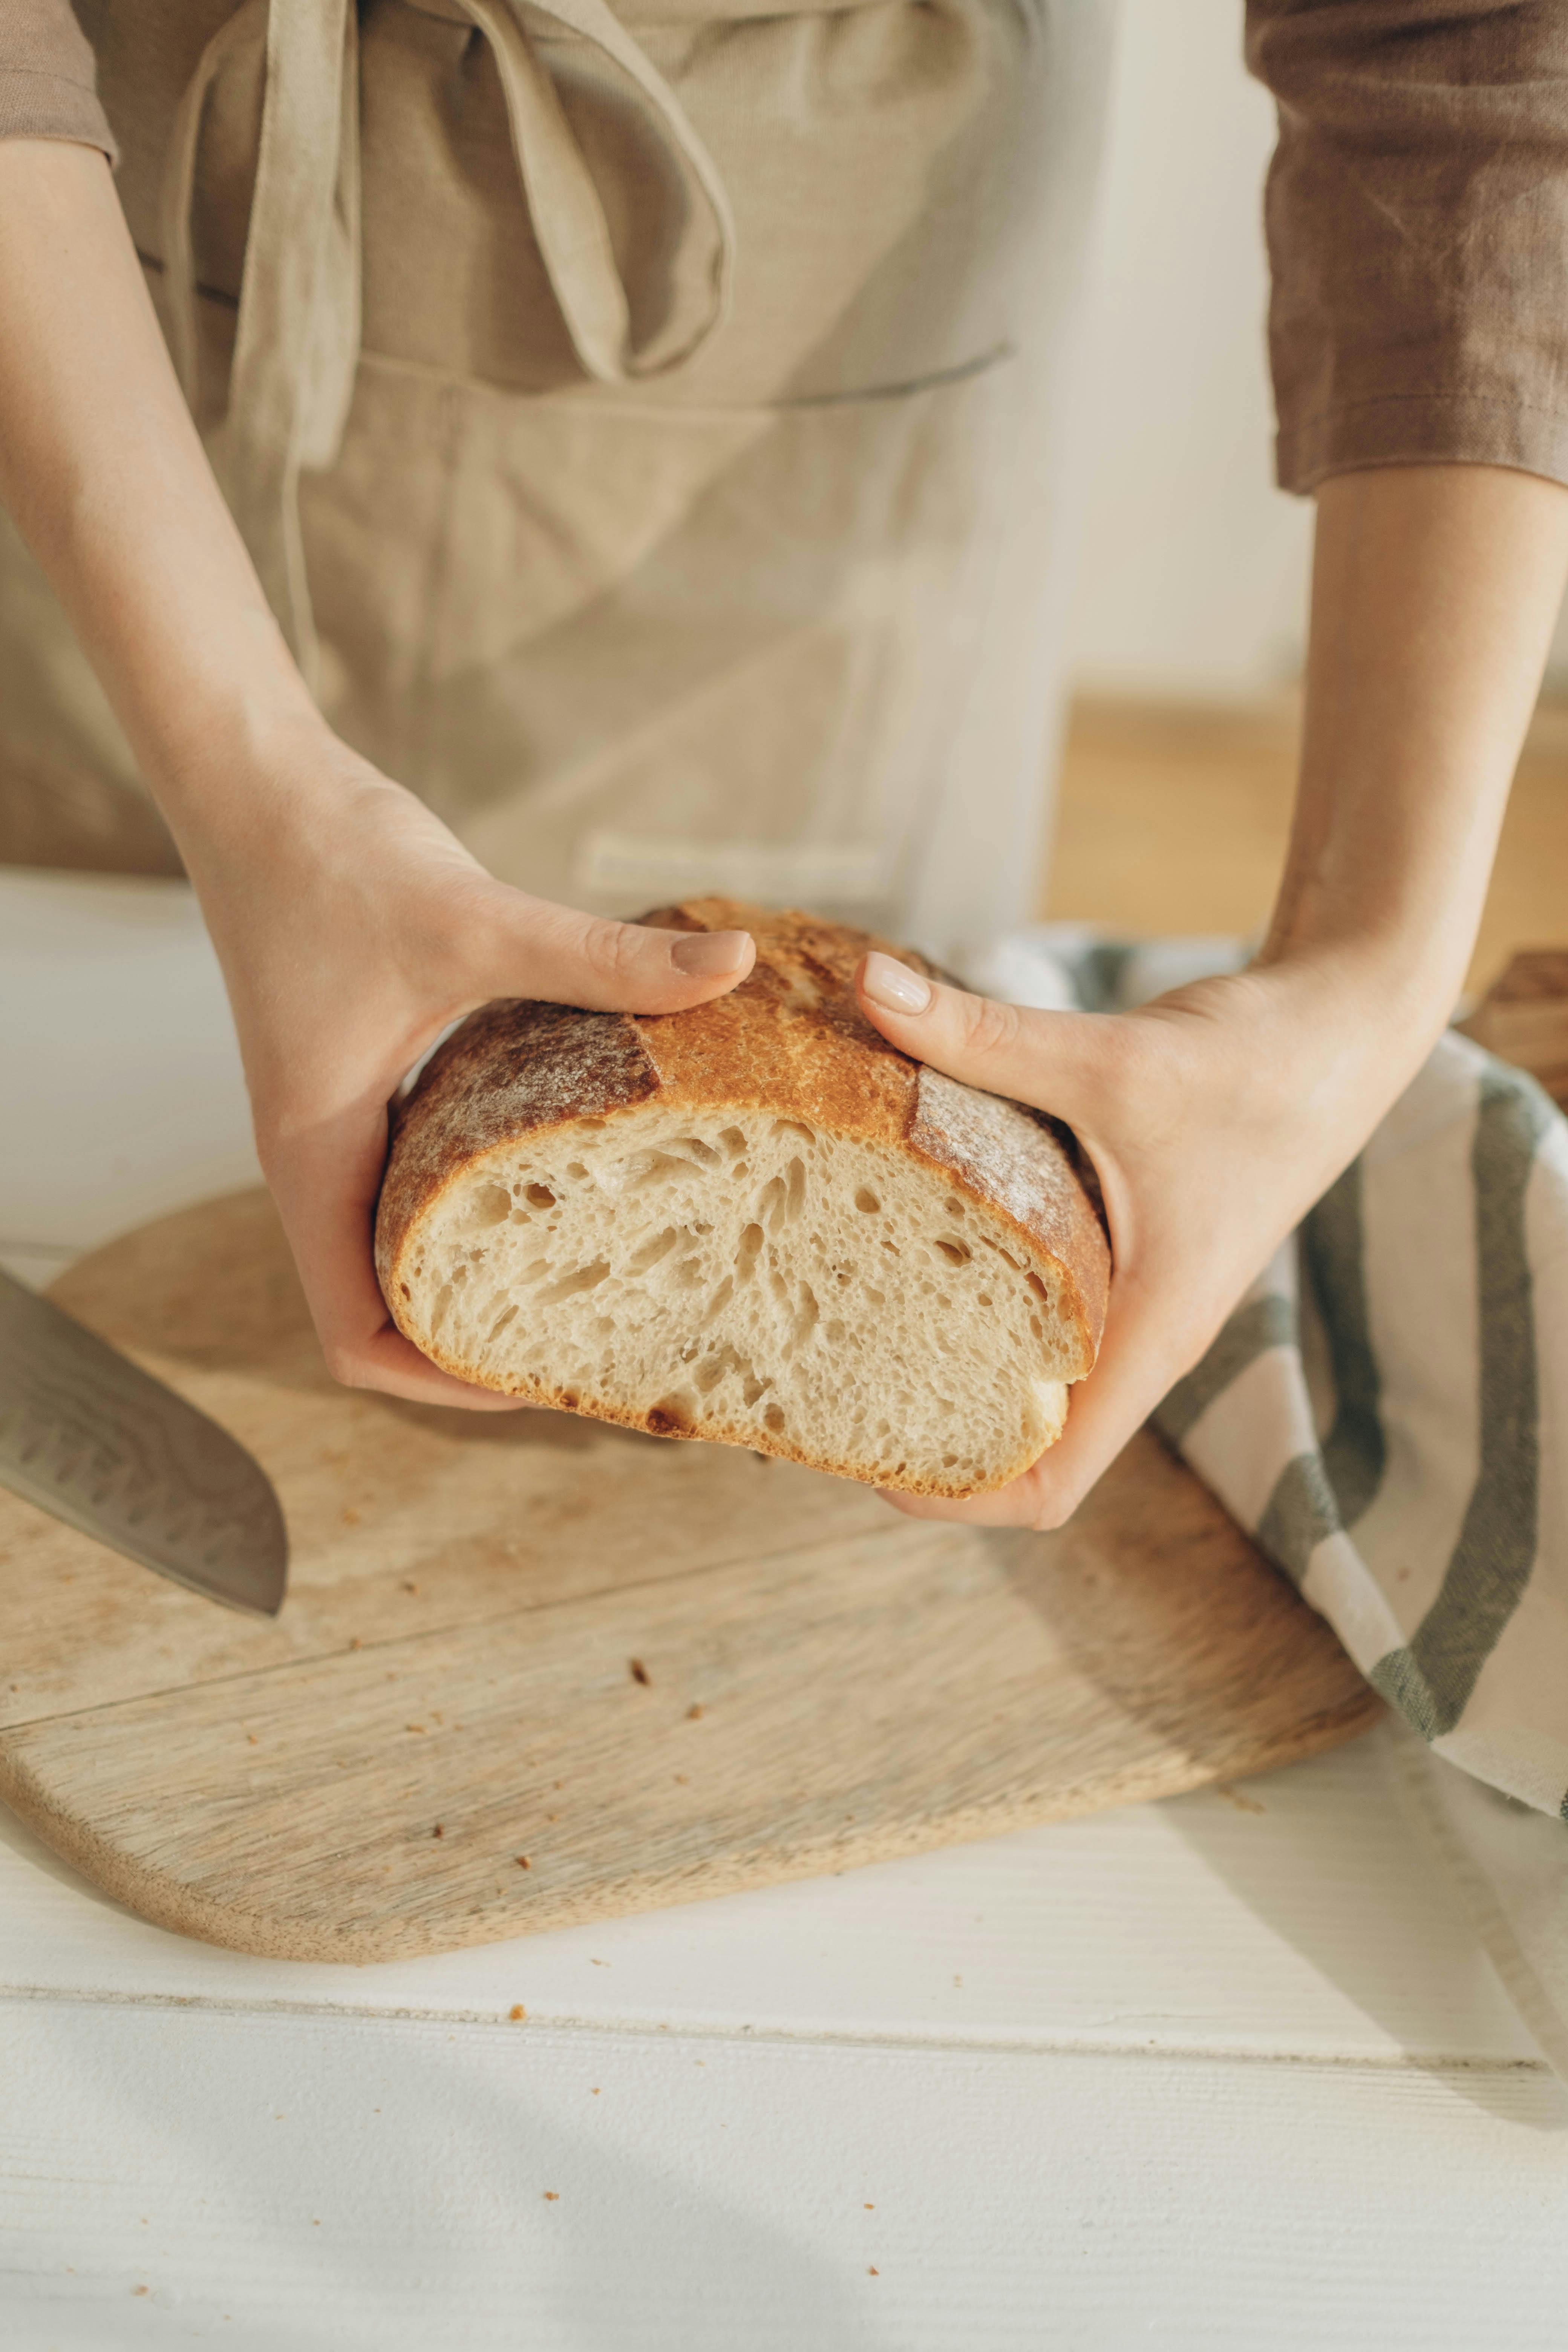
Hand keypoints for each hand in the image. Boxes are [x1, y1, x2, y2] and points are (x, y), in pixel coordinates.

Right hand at [184, 723, 753, 1407]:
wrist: (256, 785)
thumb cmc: (330, 858)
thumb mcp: (474, 919)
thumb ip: (600, 957)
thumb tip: (731, 970)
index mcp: (314, 1157)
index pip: (356, 1337)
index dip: (442, 1382)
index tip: (540, 1379)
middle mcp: (317, 1157)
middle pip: (384, 1308)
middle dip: (477, 1343)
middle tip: (597, 1340)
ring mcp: (338, 1122)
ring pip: (400, 1245)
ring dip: (477, 1276)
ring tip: (595, 1278)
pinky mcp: (363, 1079)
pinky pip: (414, 1177)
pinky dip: (476, 1199)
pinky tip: (565, 1171)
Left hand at [854, 944, 1442, 1526]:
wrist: (1341, 1027)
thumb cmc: (1253, 1062)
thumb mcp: (1111, 1056)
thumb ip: (984, 1033)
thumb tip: (867, 985)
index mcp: (1152, 1334)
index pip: (1052, 1481)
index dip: (956, 1494)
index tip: (866, 1464)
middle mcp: (1143, 1335)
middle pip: (1028, 1446)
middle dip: (928, 1434)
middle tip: (823, 1388)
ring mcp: (1138, 1298)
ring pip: (1033, 1377)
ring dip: (947, 1368)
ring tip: (841, 1328)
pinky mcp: (1129, 1251)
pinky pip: (1046, 1313)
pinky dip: (979, 1301)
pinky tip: (907, 1248)